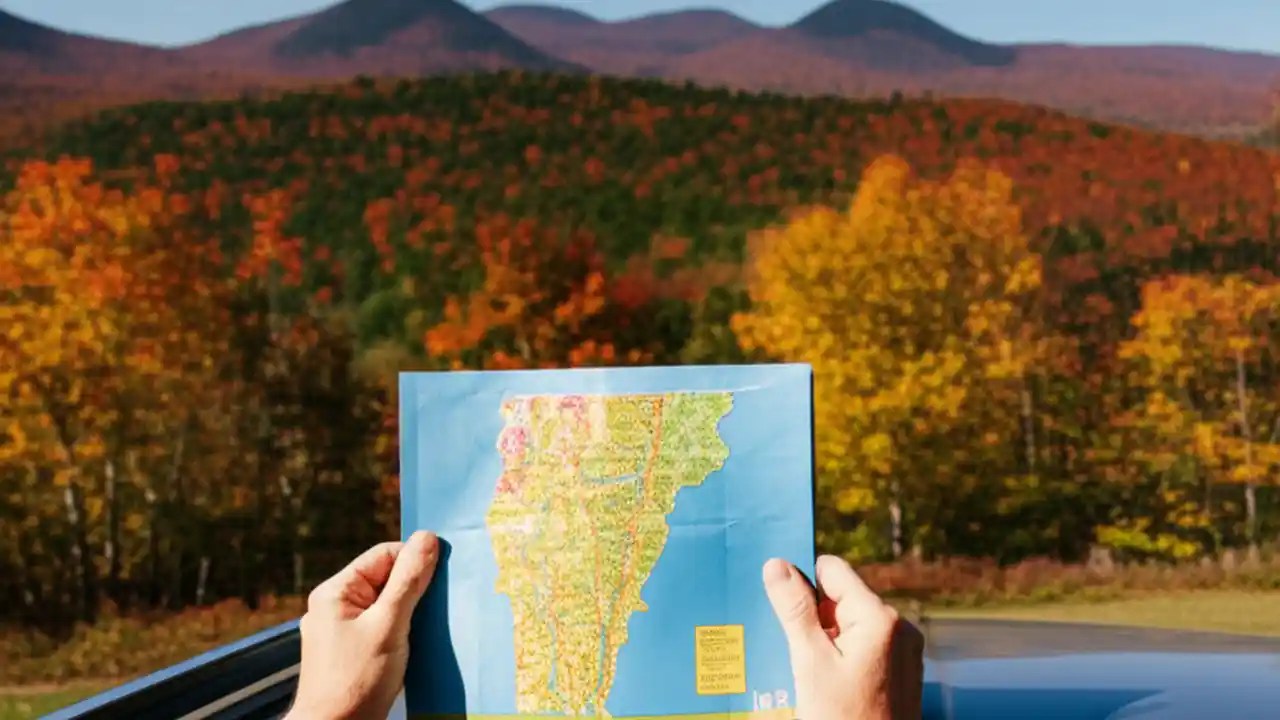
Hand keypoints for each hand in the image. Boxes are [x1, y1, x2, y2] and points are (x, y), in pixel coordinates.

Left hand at [286, 531, 439, 719]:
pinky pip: (383, 628)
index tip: (444, 573)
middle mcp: (334, 607)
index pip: (383, 555)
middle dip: (415, 588)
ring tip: (430, 626)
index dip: (414, 560)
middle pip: (385, 579)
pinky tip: (418, 643)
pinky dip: (403, 631)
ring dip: (412, 612)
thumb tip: (427, 538)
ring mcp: (342, 632)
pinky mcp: (352, 653)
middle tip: (440, 603)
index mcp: (335, 592)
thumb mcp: (389, 625)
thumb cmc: (356, 681)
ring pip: (387, 605)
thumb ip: (408, 581)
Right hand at [763, 555, 923, 719]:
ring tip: (800, 670)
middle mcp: (898, 628)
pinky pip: (862, 649)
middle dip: (809, 617)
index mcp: (880, 618)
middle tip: (785, 645)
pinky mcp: (899, 673)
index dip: (801, 583)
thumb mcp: (811, 664)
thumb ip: (795, 611)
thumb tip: (777, 565)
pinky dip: (837, 658)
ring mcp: (902, 652)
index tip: (777, 605)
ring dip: (820, 640)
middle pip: (840, 599)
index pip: (832, 571)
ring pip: (848, 626)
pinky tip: (819, 683)